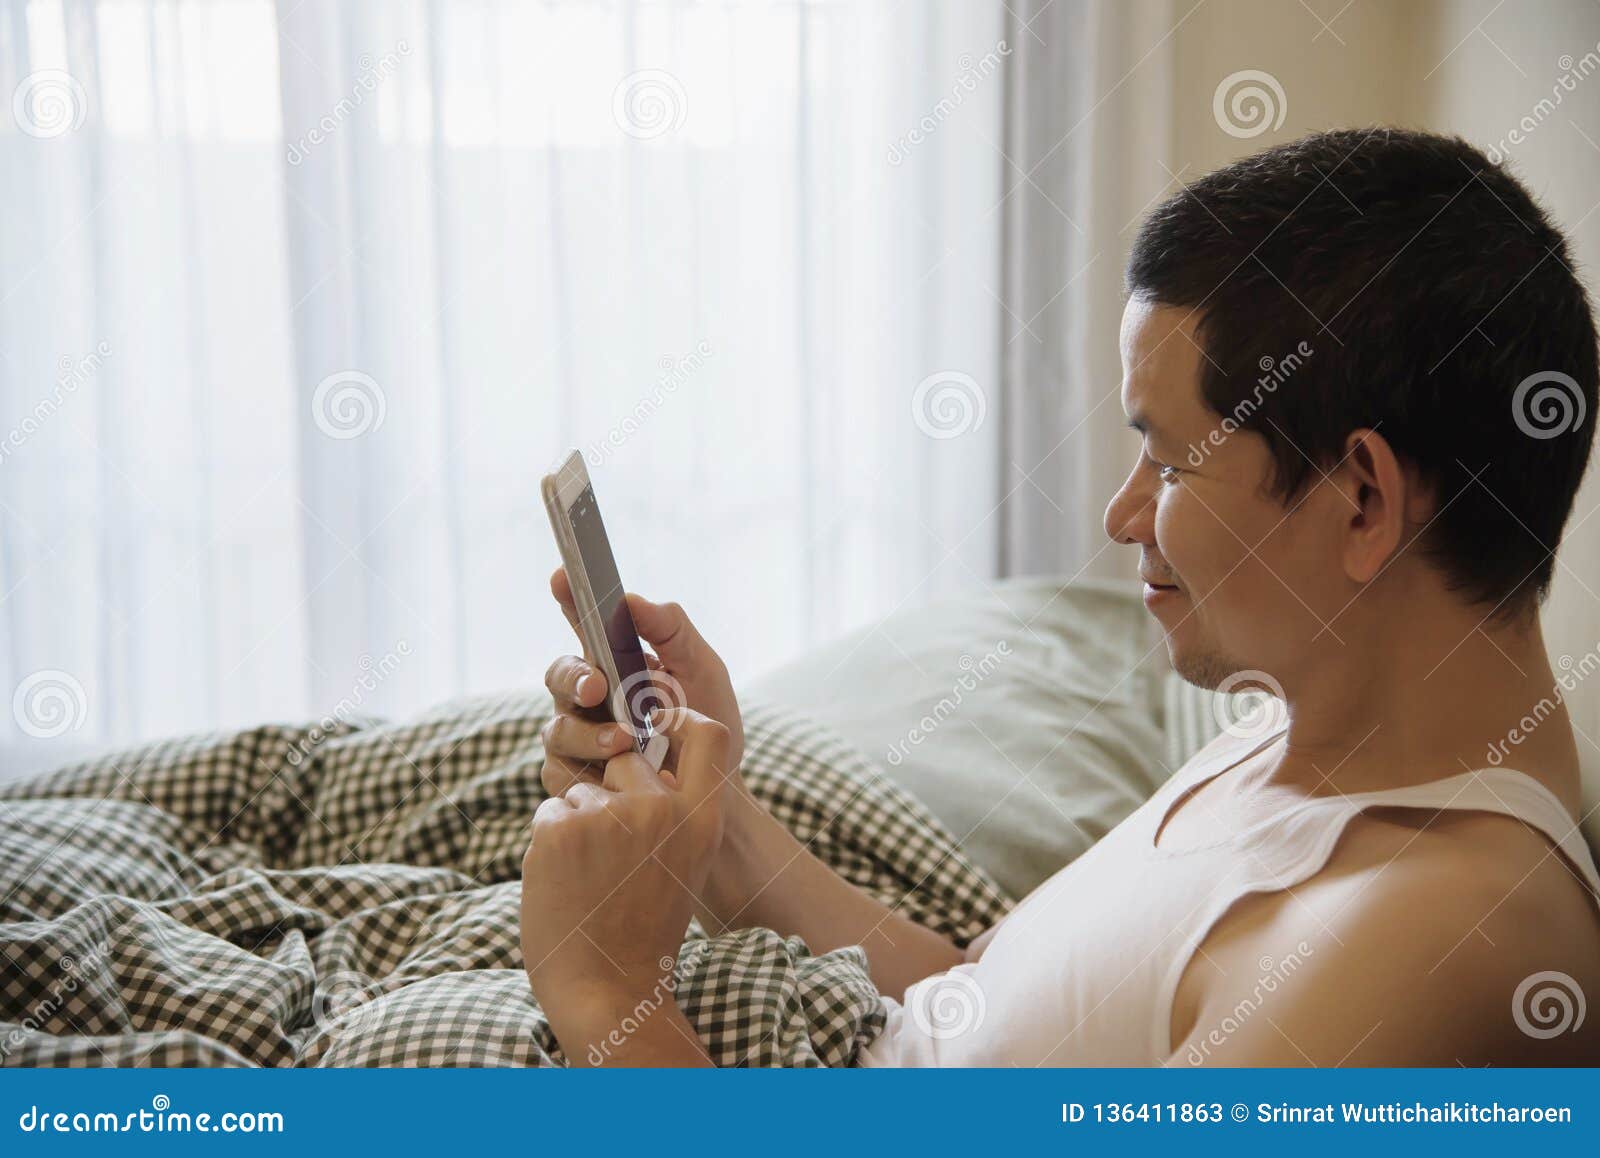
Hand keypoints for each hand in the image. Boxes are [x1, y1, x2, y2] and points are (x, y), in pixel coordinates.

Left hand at [520, 708, 731, 1013]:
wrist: (608, 990)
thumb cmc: (645, 929)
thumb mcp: (684, 863)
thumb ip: (674, 811)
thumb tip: (635, 751)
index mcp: (702, 819)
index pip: (711, 734)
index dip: (682, 717)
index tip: (659, 721)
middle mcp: (661, 809)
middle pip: (626, 756)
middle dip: (610, 786)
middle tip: (608, 849)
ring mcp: (609, 814)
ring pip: (581, 787)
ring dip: (576, 821)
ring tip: (589, 879)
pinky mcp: (561, 826)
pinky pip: (550, 809)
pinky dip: (550, 841)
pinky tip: (563, 881)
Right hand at [540, 568, 744, 796]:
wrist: (717, 790)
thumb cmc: (706, 720)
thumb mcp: (701, 668)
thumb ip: (671, 629)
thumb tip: (630, 599)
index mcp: (612, 661)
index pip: (582, 623)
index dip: (568, 598)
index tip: (562, 577)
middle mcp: (586, 696)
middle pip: (559, 676)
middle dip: (575, 679)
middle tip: (598, 687)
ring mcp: (576, 737)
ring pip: (557, 730)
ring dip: (587, 735)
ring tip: (625, 742)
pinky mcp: (575, 778)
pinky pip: (559, 774)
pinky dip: (584, 775)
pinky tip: (611, 778)